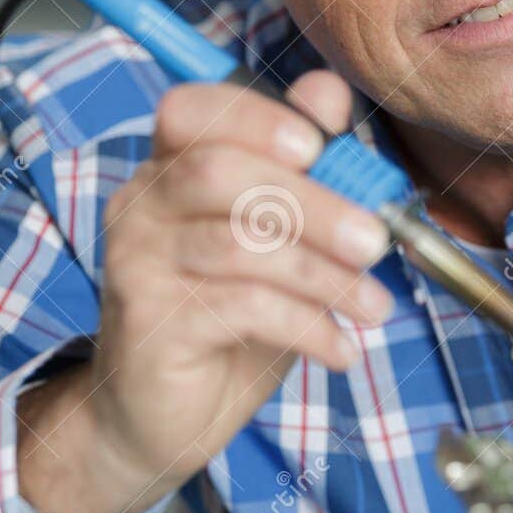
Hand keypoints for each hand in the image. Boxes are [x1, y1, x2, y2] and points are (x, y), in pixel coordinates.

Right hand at [18, 71, 392, 512]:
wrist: (158, 419)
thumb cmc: (227, 318)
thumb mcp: (278, 240)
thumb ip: (302, 169)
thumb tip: (330, 94)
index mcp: (170, 168)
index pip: (192, 111)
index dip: (255, 118)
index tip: (318, 145)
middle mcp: (142, 205)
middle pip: (221, 173)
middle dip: (314, 204)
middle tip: (375, 242)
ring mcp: (137, 263)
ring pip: (239, 244)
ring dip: (324, 276)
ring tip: (373, 307)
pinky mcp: (149, 321)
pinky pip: (241, 307)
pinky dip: (308, 326)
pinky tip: (340, 349)